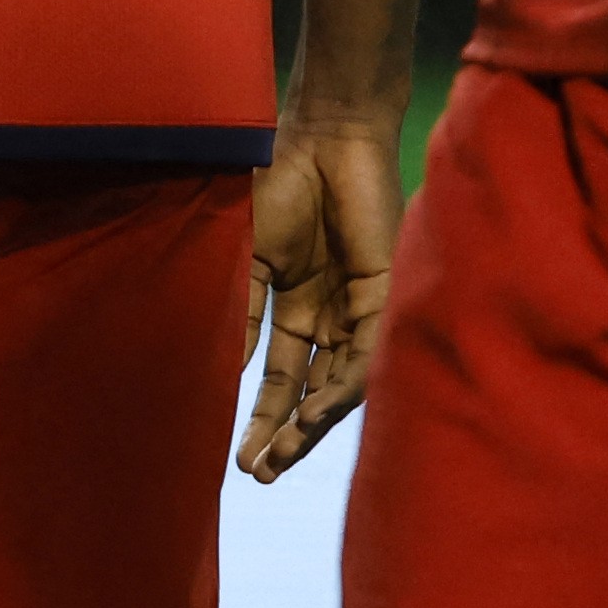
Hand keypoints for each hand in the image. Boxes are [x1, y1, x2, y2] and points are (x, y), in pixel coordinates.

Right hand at [234, 106, 400, 482]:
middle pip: (311, 391)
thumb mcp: (243, 258)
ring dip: (312, 421)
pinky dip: (342, 387)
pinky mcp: (384, 292)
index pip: (280, 379)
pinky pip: (367, 353)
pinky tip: (315, 413)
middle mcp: (328, 314)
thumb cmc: (274, 183)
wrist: (318, 134)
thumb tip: (223, 373)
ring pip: (341, 382)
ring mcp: (357, 306)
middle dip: (288, 435)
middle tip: (262, 473)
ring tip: (284, 450)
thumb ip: (239, 313)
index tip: (239, 463)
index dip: (260, 419)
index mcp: (294, 307)